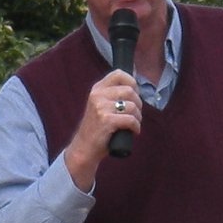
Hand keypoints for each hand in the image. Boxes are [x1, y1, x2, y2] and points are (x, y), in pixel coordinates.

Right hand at [62, 70, 142, 190]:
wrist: (84, 148)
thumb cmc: (97, 128)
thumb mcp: (101, 106)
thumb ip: (114, 95)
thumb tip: (135, 86)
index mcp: (97, 89)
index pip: (119, 73)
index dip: (132, 82)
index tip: (134, 95)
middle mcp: (98, 95)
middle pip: (130, 90)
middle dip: (138, 104)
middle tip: (135, 114)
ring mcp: (101, 107)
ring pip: (132, 106)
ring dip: (138, 117)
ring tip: (134, 124)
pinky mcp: (106, 121)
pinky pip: (131, 119)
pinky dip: (136, 127)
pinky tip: (133, 131)